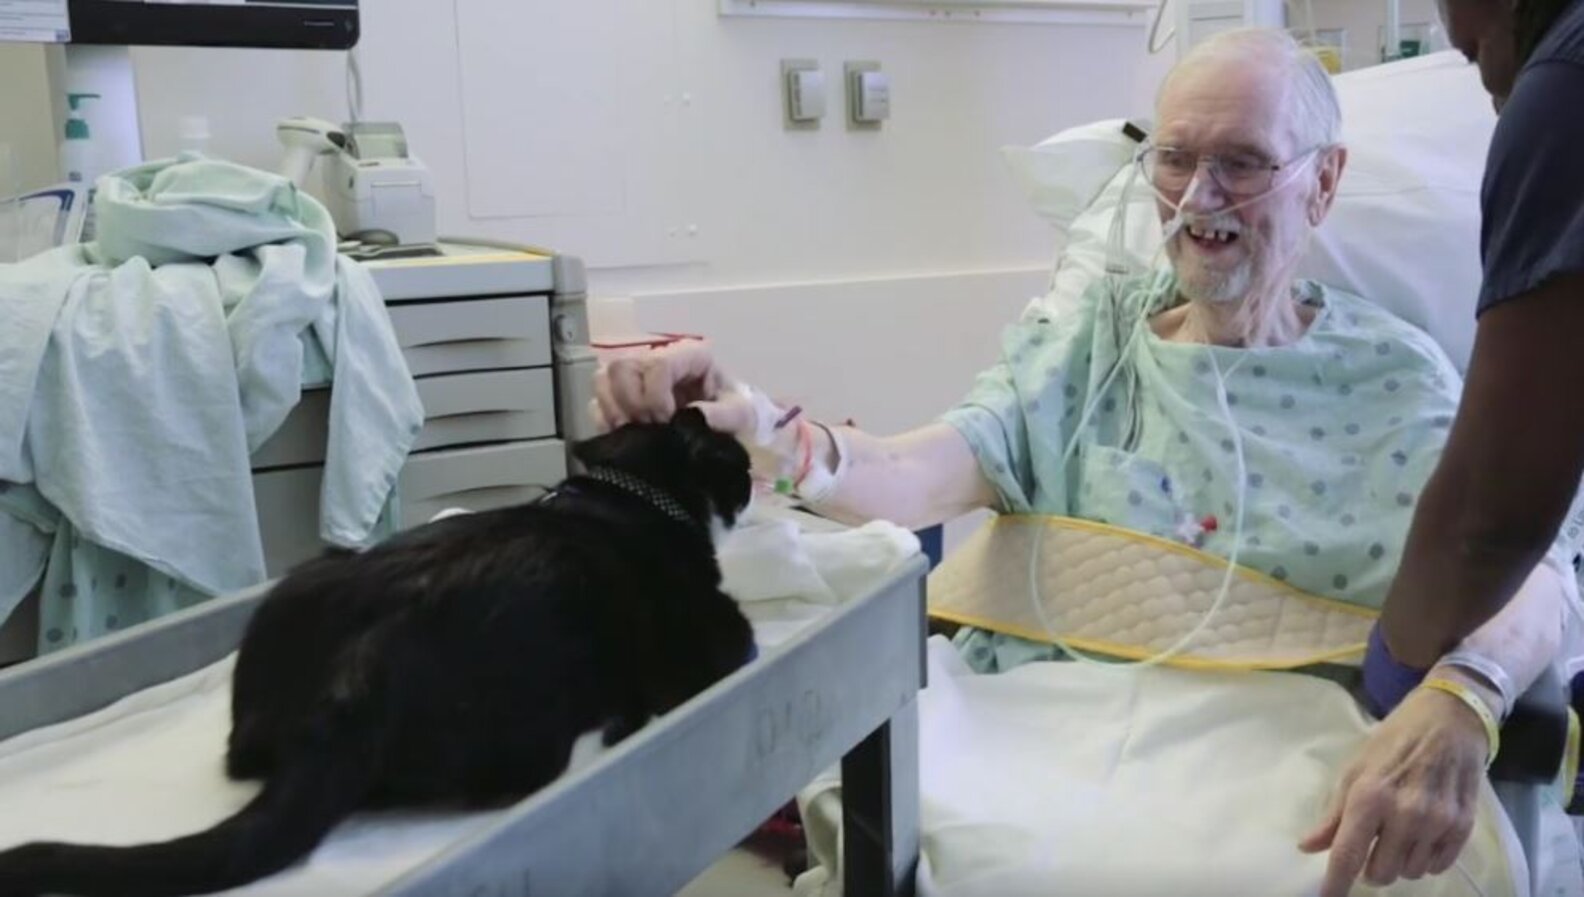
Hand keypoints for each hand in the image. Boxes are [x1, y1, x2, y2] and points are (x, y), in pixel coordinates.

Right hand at [592, 341, 754, 434]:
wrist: (732, 432)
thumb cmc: (738, 416)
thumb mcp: (743, 414)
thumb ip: (725, 414)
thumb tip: (694, 416)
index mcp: (690, 356)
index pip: (657, 364)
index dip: (655, 396)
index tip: (667, 421)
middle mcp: (658, 360)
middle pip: (621, 367)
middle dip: (632, 404)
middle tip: (650, 428)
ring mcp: (637, 377)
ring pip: (603, 380)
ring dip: (615, 412)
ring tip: (638, 433)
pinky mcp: (622, 398)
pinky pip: (596, 402)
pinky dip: (606, 422)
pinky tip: (627, 437)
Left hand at [1299, 685, 1489, 895]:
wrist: (1449, 721)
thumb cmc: (1392, 743)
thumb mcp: (1354, 770)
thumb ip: (1333, 814)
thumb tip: (1307, 847)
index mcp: (1369, 796)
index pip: (1349, 855)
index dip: (1335, 884)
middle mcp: (1405, 814)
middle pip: (1380, 873)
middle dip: (1369, 868)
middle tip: (1370, 846)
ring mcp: (1438, 822)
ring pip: (1409, 873)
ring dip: (1398, 863)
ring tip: (1397, 835)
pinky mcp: (1463, 827)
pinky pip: (1436, 866)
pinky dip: (1423, 860)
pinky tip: (1420, 837)